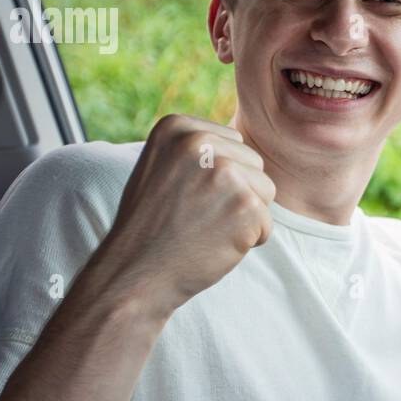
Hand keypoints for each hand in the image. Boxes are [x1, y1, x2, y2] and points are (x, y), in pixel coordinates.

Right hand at [100, 114, 276, 314]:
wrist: (134, 273)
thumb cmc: (150, 225)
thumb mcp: (160, 167)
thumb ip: (196, 149)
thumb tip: (239, 143)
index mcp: (177, 128)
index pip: (233, 143)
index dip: (218, 177)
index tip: (186, 196)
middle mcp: (200, 143)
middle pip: (253, 164)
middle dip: (236, 194)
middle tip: (196, 217)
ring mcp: (224, 173)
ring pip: (265, 190)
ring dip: (244, 216)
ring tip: (206, 228)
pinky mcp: (244, 205)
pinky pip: (266, 222)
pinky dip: (248, 240)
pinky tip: (214, 245)